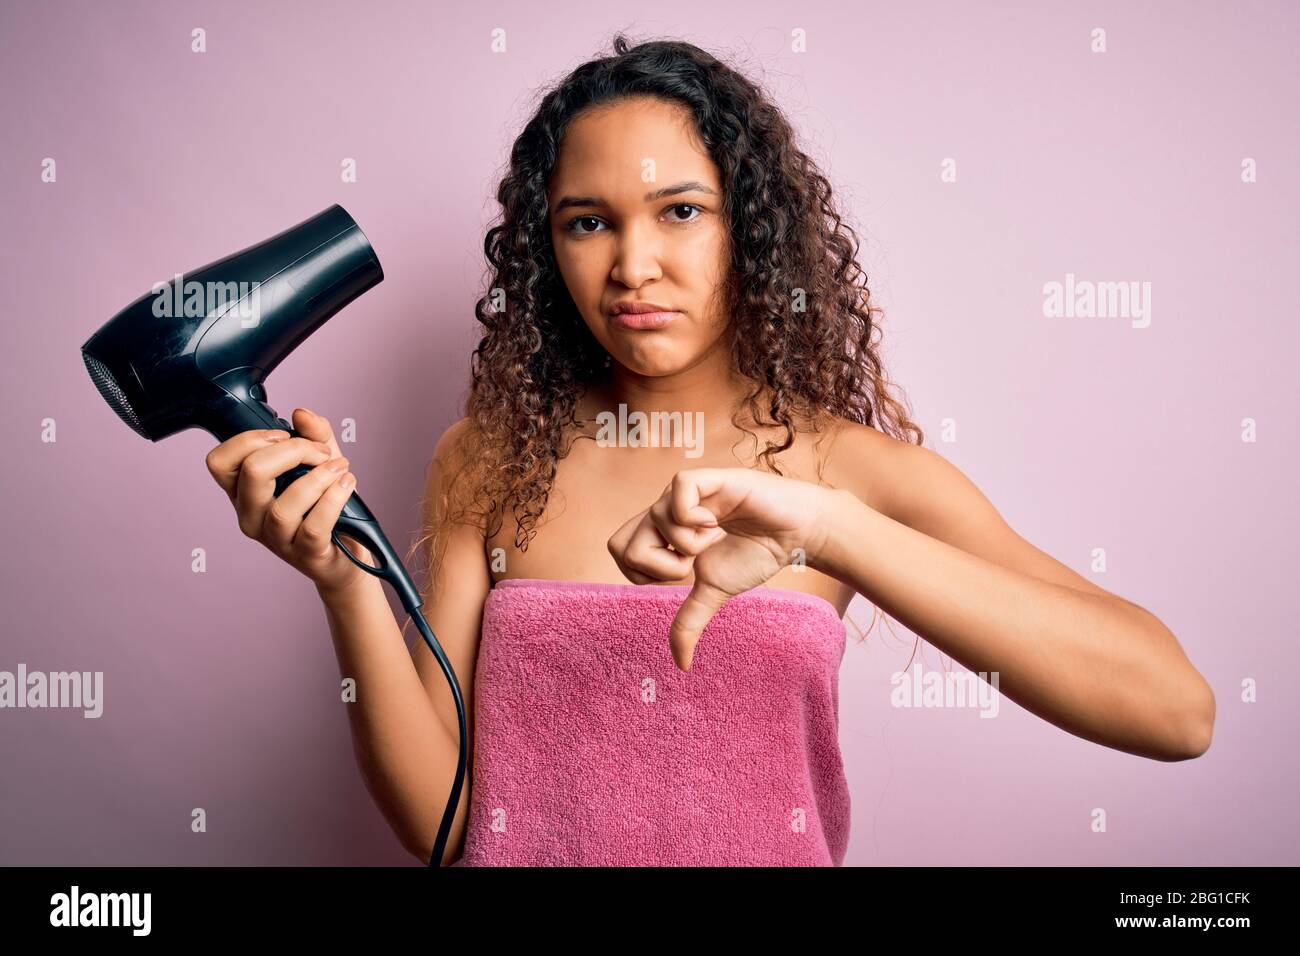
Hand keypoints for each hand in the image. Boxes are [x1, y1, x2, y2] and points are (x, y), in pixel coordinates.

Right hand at [204, 407, 374, 596]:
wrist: (349, 551)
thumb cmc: (326, 506)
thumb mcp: (321, 462)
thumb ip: (314, 435)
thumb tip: (302, 414)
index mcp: (244, 491)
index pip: (219, 461)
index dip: (250, 439)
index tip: (284, 435)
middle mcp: (251, 516)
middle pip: (252, 473)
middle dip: (293, 451)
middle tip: (320, 452)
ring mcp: (275, 539)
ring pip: (284, 505)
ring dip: (318, 477)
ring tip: (340, 468)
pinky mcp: (304, 554)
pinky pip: (313, 526)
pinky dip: (333, 499)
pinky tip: (347, 484)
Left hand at [607, 467, 843, 670]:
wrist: (796, 533)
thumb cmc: (755, 554)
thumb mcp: (714, 591)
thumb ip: (690, 622)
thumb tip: (681, 664)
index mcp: (661, 532)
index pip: (620, 553)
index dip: (645, 574)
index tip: (683, 574)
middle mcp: (665, 510)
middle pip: (620, 544)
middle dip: (656, 565)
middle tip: (690, 564)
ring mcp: (682, 493)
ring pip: (652, 522)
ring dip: (690, 544)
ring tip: (716, 536)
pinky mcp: (705, 479)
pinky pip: (677, 497)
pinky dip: (696, 520)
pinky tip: (718, 520)